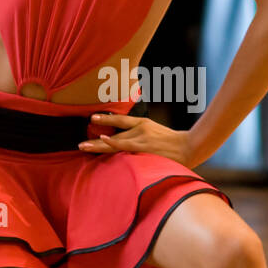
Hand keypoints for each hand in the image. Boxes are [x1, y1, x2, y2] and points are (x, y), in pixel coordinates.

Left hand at [78, 113, 196, 166]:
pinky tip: (103, 142)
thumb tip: (124, 141)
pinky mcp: (145, 149)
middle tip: (79, 145)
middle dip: (96, 141)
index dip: (107, 118)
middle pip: (114, 135)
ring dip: (98, 146)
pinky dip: (114, 144)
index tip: (92, 118)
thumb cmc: (172, 142)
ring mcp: (142, 140)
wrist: (189, 147)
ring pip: (116, 144)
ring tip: (83, 147)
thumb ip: (141, 134)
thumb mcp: (155, 132)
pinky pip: (126, 148)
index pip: (121, 119)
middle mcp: (140, 130)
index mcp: (143, 124)